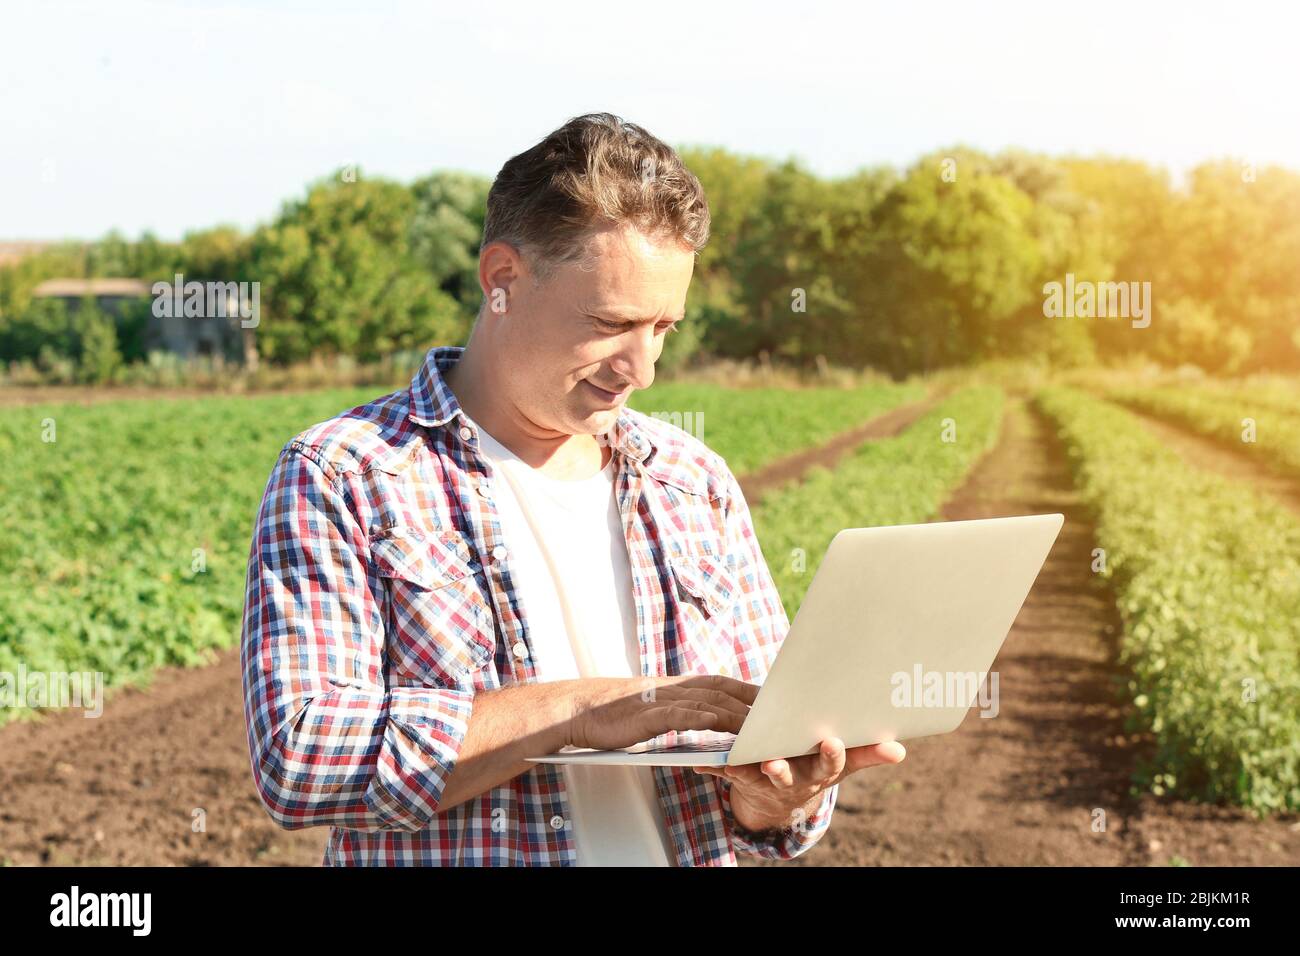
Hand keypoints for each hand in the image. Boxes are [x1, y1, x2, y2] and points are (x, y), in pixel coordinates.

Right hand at [566, 675, 758, 750]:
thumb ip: (682, 711)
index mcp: (677, 688)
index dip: (749, 690)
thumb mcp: (654, 710)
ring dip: (734, 712)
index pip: (721, 685)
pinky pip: (674, 714)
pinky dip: (695, 717)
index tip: (776, 698)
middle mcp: (673, 689)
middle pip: (721, 691)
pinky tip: (714, 722)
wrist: (579, 709)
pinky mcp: (644, 716)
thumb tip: (709, 718)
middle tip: (782, 710)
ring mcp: (659, 701)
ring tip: (760, 723)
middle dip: (753, 701)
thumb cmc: (616, 715)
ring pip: (704, 703)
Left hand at [693, 737, 905, 832]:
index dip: (830, 754)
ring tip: (732, 762)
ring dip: (745, 768)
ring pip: (754, 774)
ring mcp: (764, 779)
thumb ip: (867, 754)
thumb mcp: (841, 763)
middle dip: (782, 768)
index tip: (831, 741)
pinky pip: (724, 770)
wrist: (779, 800)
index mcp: (818, 770)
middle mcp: (791, 778)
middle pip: (787, 774)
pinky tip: (698, 761)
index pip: (829, 763)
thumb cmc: (813, 767)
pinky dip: (711, 765)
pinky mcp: (740, 776)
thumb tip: (899, 749)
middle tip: (775, 762)